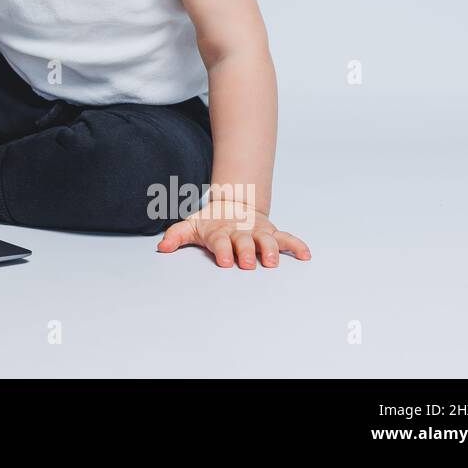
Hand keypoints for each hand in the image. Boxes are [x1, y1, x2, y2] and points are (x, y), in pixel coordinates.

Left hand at [156, 197, 310, 268]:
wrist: (232, 204)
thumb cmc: (210, 222)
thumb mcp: (190, 226)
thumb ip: (176, 235)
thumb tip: (161, 247)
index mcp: (220, 231)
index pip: (221, 241)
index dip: (223, 250)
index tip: (226, 261)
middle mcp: (241, 232)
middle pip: (245, 242)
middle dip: (248, 252)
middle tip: (249, 263)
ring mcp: (257, 232)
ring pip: (267, 240)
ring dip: (271, 251)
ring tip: (274, 262)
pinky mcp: (271, 232)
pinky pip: (286, 239)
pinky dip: (296, 246)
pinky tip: (305, 255)